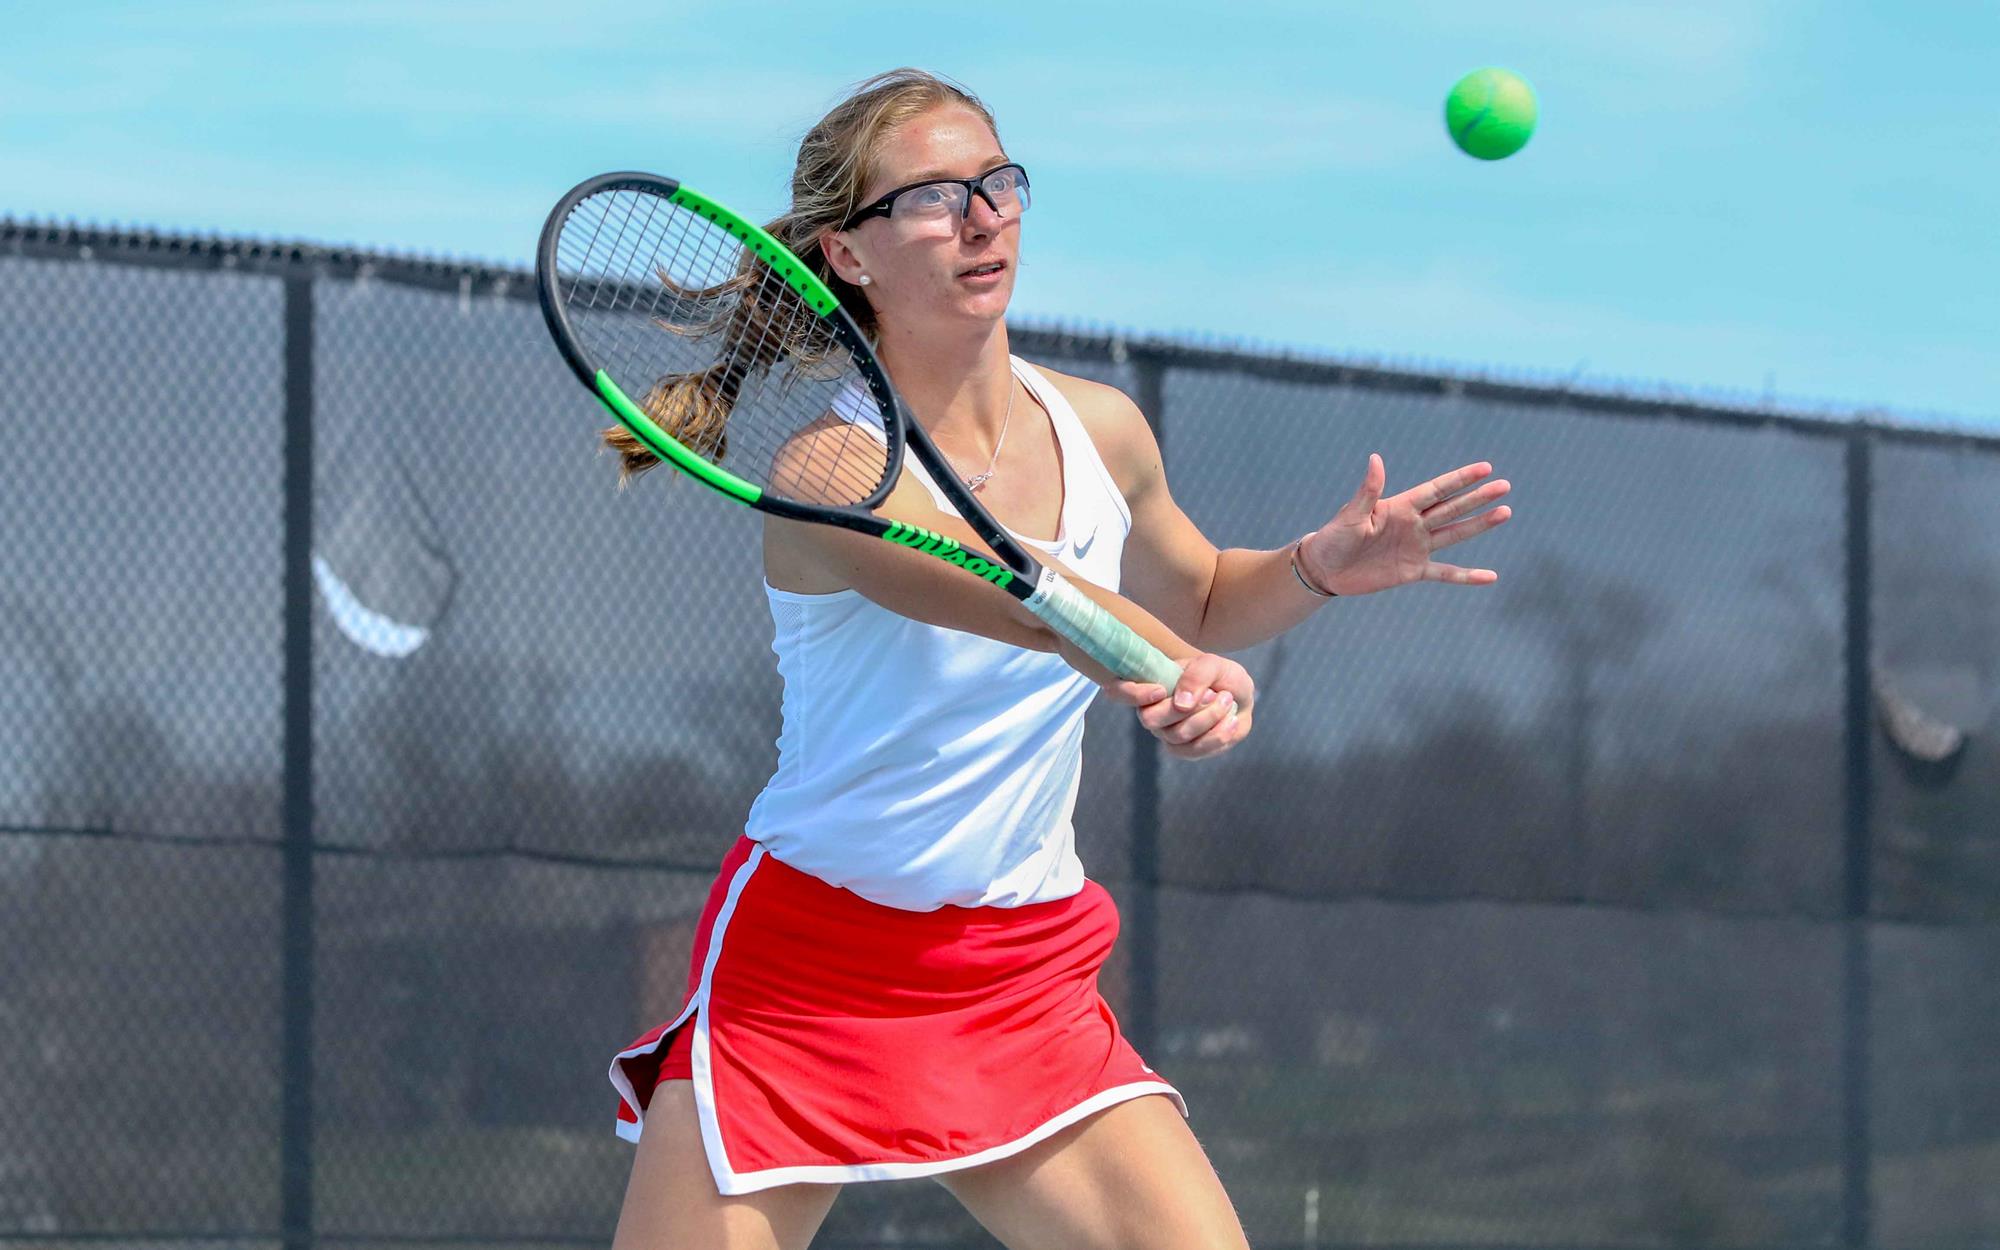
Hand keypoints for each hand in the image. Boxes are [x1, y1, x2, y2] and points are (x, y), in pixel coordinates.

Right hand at [1102, 652, 1253, 759]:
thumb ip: (1196, 675)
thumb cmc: (1219, 676)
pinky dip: (1218, 735)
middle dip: (1188, 708)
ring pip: (1178, 735)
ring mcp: (1166, 734)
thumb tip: (1181, 703)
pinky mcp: (1185, 751)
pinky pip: (1195, 751)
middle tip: (1215, 693)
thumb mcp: (1213, 665)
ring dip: (1209, 718)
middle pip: (1151, 719)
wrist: (1239, 695)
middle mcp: (1151, 712)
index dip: (1132, 693)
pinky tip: (1232, 720)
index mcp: (1149, 685)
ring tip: (1227, 701)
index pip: (1118, 691)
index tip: (1161, 690)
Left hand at [1300, 454, 1511, 595]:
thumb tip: (1375, 458)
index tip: (1485, 468)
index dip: (1460, 479)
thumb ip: (1368, 491)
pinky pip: (1446, 572)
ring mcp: (1416, 547)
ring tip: (1505, 513)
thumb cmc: (1333, 537)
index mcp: (1400, 506)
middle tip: (1505, 486)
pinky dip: (1467, 576)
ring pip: (1455, 534)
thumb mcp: (1350, 515)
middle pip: (1453, 508)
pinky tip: (1490, 577)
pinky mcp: (1413, 570)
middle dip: (1478, 498)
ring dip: (1479, 525)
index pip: (1437, 490)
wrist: (1325, 569)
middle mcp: (1413, 524)